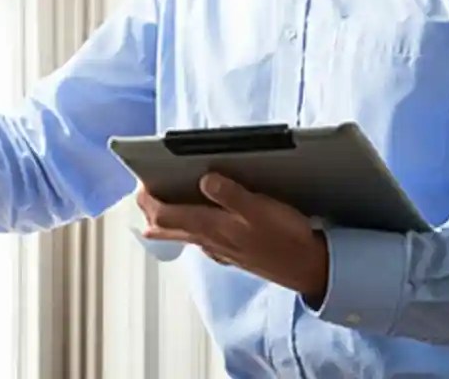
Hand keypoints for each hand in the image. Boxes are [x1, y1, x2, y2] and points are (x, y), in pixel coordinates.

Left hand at [137, 173, 329, 305]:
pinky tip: (194, 222)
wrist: (307, 268)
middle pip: (165, 226)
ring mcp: (217, 249)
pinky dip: (187, 228)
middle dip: (149, 208)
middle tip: (144, 189)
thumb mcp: (260, 209)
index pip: (164, 214)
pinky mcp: (230, 252)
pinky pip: (198, 239)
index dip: (148, 198)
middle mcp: (207, 240)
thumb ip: (230, 194)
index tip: (141, 180)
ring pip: (180, 235)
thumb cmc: (286, 238)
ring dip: (165, 219)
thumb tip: (204, 179)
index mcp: (210, 227)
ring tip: (159, 204)